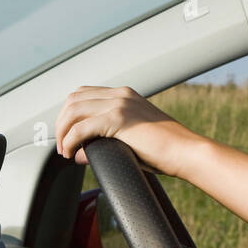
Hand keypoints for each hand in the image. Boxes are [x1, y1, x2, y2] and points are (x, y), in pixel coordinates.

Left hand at [55, 86, 201, 178]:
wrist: (186, 151)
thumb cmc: (166, 150)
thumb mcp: (132, 138)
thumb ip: (107, 140)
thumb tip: (80, 153)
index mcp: (125, 95)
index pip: (84, 94)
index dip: (69, 114)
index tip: (67, 135)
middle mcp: (121, 94)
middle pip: (74, 99)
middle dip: (61, 123)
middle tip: (63, 145)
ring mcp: (120, 104)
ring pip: (73, 111)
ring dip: (63, 132)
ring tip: (66, 151)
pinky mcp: (119, 119)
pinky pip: (80, 129)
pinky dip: (70, 141)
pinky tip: (72, 153)